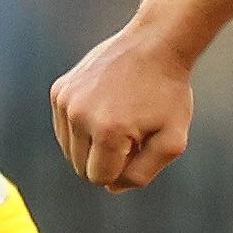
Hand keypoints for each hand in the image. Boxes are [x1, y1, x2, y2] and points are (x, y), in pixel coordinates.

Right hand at [50, 25, 195, 191]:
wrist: (156, 44)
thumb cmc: (169, 93)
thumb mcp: (173, 139)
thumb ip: (143, 173)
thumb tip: (111, 188)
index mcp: (108, 132)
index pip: (100, 178)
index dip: (122, 171)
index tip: (141, 148)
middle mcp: (79, 116)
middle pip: (80, 166)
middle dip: (106, 160)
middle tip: (134, 133)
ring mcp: (65, 101)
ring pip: (69, 148)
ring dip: (93, 144)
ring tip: (121, 119)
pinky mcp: (59, 90)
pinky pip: (64, 126)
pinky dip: (83, 126)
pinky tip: (107, 107)